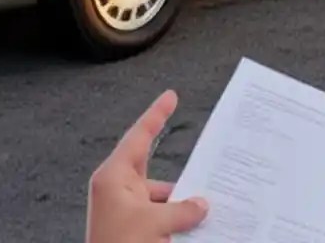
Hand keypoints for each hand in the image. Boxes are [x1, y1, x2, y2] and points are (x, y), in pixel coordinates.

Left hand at [86, 90, 208, 242]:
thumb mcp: (154, 224)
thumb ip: (182, 210)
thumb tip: (201, 205)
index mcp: (114, 176)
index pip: (139, 137)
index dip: (157, 115)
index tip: (171, 96)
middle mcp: (117, 189)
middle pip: (156, 173)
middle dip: (182, 180)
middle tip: (210, 173)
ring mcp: (124, 211)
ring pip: (162, 199)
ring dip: (182, 207)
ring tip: (208, 211)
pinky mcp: (131, 229)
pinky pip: (159, 217)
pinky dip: (177, 222)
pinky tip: (197, 228)